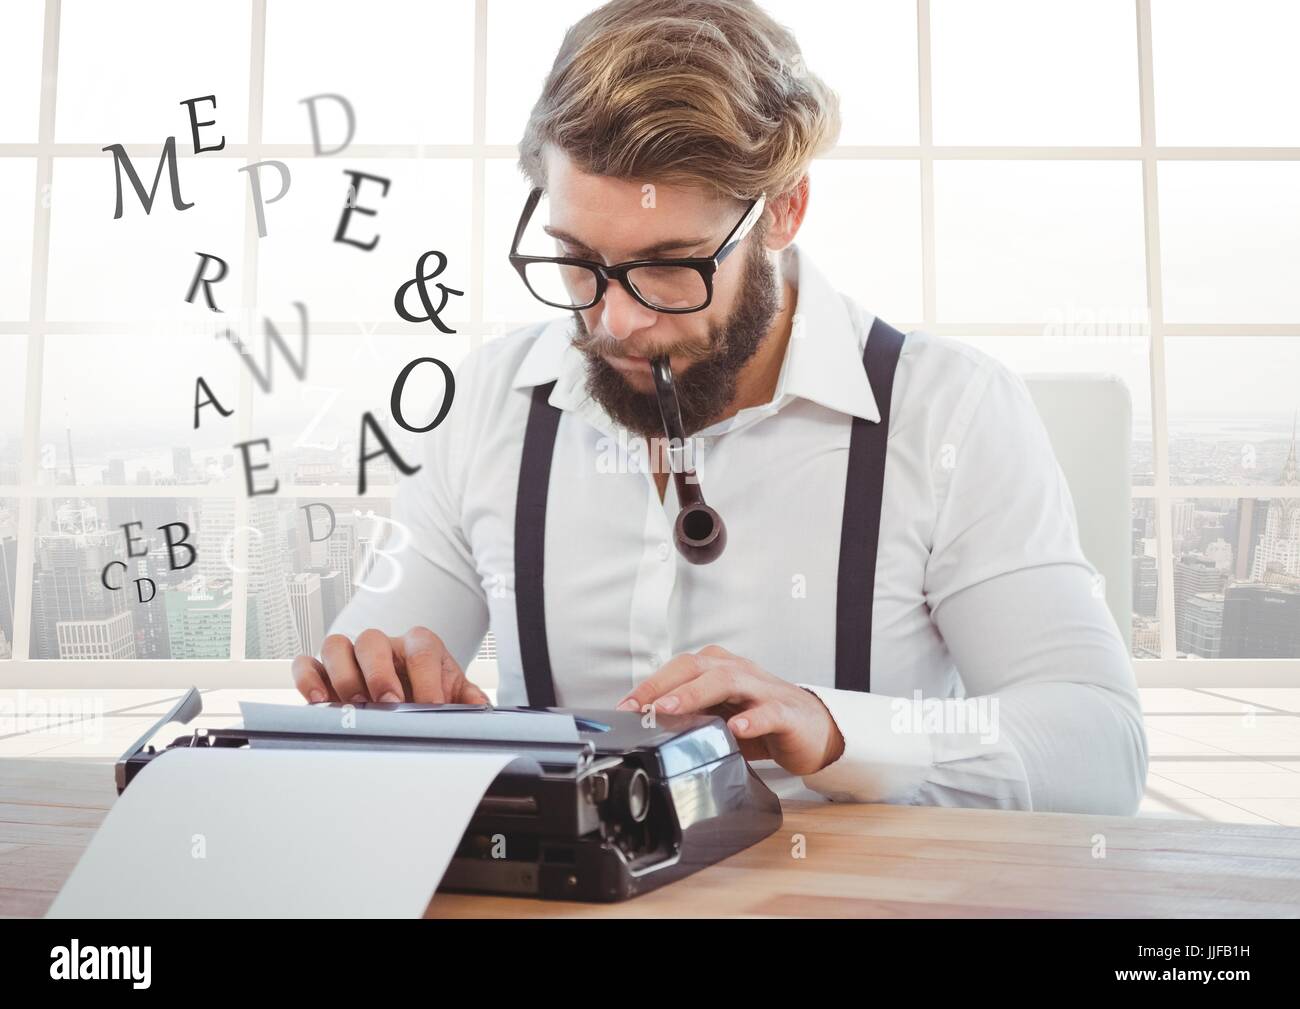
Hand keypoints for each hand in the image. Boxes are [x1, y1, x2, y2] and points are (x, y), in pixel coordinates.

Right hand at [291, 627, 489, 704]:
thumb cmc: (431, 690)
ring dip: (343, 675)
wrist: (412, 695)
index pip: (421, 649)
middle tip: (388, 704)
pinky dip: (308, 679)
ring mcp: (352, 655)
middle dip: (379, 673)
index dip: (426, 678)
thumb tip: (479, 707)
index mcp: (419, 645)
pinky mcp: (325, 671)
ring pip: (336, 645)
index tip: (430, 706)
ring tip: (354, 706)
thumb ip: (469, 698)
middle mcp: (383, 645)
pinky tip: (320, 703)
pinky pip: (307, 663)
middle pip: (371, 640)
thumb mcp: (455, 693)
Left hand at [614, 645, 844, 775]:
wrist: (813, 729)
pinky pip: (768, 712)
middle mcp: (738, 672)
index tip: (626, 706)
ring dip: (695, 694)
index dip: (650, 685)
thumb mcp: (720, 717)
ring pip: (726, 681)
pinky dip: (751, 719)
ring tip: (671, 710)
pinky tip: (736, 728)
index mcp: (719, 670)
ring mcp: (762, 690)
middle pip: (697, 668)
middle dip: (664, 686)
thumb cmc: (761, 720)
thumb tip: (648, 729)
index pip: (678, 668)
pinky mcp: (785, 713)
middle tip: (641, 707)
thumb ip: (691, 717)